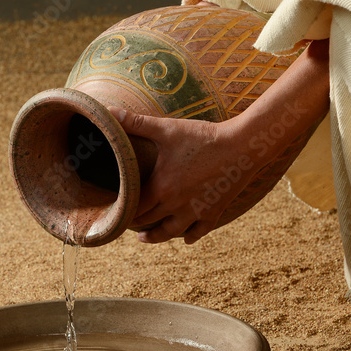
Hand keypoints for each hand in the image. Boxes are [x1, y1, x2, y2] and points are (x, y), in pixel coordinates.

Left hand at [107, 39, 330, 244]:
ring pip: (170, 232)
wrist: (242, 146)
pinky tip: (185, 239)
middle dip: (135, 223)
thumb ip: (136, 123)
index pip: (134, 207)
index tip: (115, 211)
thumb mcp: (168, 128)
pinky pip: (199, 232)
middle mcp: (176, 205)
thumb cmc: (203, 136)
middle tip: (125, 222)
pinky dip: (189, 237)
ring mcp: (196, 212)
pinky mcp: (214, 213)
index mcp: (161, 187)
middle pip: (149, 221)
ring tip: (145, 237)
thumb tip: (109, 111)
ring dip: (156, 237)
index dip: (122, 211)